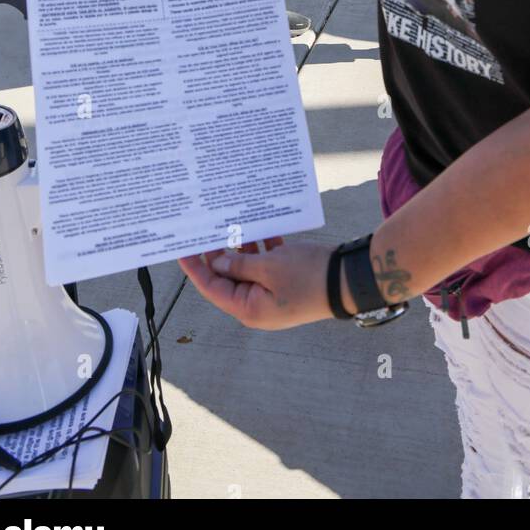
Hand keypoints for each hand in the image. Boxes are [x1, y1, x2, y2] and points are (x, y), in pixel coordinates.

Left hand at [178, 239, 334, 329]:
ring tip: (229, 222)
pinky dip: (262, 246)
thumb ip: (240, 263)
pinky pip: (267, 262)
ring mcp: (273, 293)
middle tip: (205, 228)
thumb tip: (218, 261)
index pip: (213, 287)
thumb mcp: (269, 266)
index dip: (196, 268)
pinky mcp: (287, 281)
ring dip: (242, 246)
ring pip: (249, 266)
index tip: (182, 250)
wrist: (347, 279)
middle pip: (230, 276)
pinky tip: (258, 225)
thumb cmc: (308, 276)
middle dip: (219, 253)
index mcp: (248, 308)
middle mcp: (258, 303)